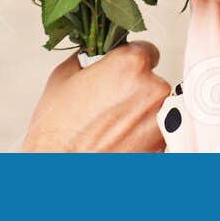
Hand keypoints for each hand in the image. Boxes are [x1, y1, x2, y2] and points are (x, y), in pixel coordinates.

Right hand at [21, 42, 169, 151]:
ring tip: (111, 126)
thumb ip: (87, 59)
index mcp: (130, 65)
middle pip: (152, 81)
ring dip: (139, 113)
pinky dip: (141, 135)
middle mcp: (152, 89)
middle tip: (109, 103)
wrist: (59, 170)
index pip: (146, 50)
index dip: (131, 62)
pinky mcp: (161, 147)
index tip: (121, 72)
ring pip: (155, 108)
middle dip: (134, 89)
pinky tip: (118, 140)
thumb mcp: (63, 77)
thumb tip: (92, 57)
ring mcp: (160, 121)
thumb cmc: (58, 130)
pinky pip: (155, 132)